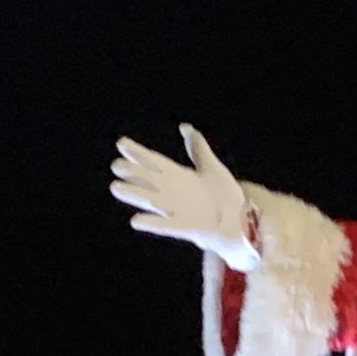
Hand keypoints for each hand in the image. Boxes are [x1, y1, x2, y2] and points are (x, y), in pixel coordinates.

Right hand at [110, 124, 255, 270]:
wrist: (240, 221)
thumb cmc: (224, 194)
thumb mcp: (210, 166)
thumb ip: (197, 147)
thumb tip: (186, 127)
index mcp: (178, 177)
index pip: (154, 162)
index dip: (139, 153)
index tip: (122, 143)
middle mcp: (174, 193)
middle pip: (149, 180)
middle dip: (133, 173)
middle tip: (116, 165)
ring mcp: (178, 210)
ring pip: (152, 201)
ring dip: (134, 194)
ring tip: (116, 187)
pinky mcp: (186, 228)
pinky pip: (166, 226)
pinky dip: (152, 223)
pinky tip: (135, 221)